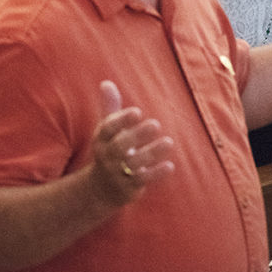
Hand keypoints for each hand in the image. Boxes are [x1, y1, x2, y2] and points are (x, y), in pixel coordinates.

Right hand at [90, 80, 174, 205]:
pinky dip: (156, 174)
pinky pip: (142, 180)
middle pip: (119, 147)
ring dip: (151, 153)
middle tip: (156, 124)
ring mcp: (117, 173)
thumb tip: (106, 82)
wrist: (101, 189)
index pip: (107, 129)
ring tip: (169, 142)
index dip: (121, 120)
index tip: (137, 112)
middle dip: (137, 136)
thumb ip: (110, 107)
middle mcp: (107, 157)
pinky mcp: (129, 188)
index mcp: (101, 140)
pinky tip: (170, 165)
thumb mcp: (107, 131)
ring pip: (133, 164)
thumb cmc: (109, 150)